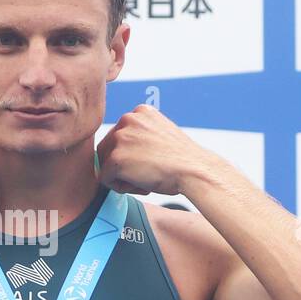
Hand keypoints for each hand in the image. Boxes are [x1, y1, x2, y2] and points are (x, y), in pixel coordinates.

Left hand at [95, 104, 213, 195]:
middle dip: (123, 166)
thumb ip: (140, 137)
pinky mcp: (115, 158)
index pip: (120, 136)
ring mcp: (120, 138)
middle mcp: (127, 119)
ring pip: (106, 164)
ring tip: (145, 179)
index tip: (152, 161)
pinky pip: (106, 179)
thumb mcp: (160, 135)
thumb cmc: (182, 160)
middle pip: (108, 148)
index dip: (133, 155)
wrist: (194, 170)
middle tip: (148, 173)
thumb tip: (118, 152)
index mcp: (140, 112)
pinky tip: (142, 185)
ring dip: (122, 176)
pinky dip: (121, 187)